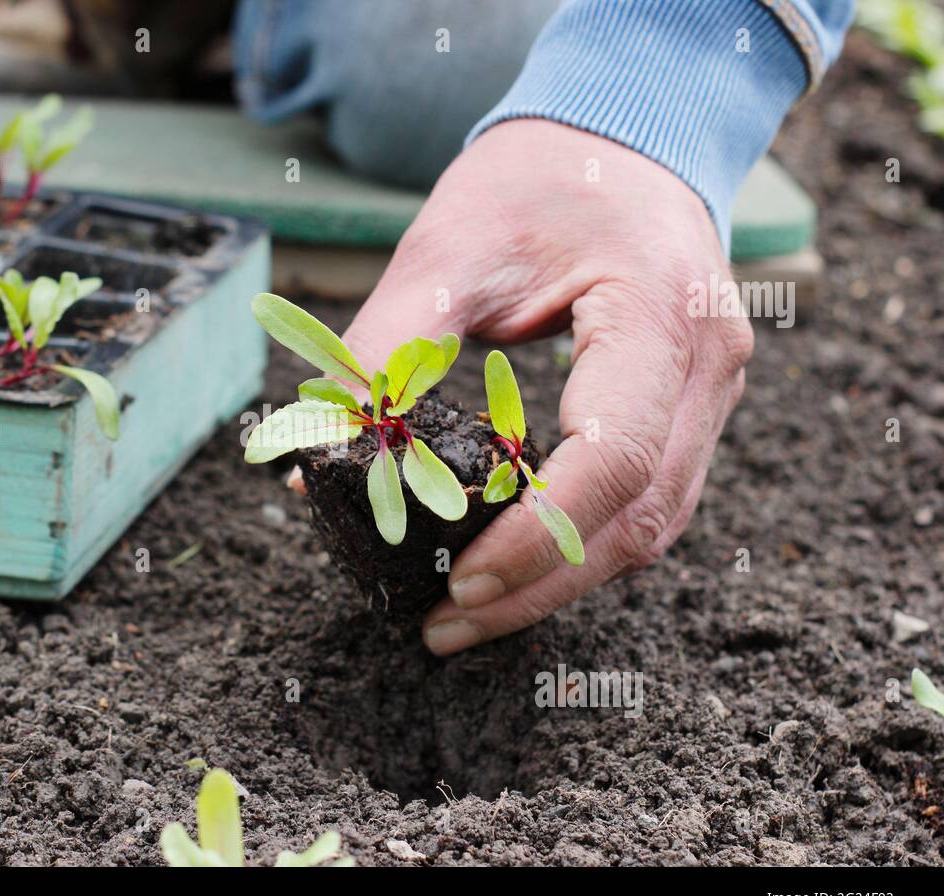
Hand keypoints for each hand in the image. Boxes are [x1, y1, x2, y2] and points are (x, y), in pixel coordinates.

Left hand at [341, 119, 753, 654]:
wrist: (625, 130)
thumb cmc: (538, 178)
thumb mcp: (450, 249)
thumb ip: (388, 352)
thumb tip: (322, 459)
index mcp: (659, 311)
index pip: (611, 460)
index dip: (534, 539)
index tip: (454, 586)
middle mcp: (708, 364)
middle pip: (640, 517)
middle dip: (540, 586)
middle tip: (444, 626)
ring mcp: (711, 391)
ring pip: (651, 523)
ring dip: (562, 578)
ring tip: (468, 613)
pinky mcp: (690, 406)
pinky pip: (646, 497)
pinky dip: (581, 541)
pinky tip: (515, 563)